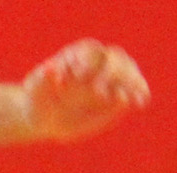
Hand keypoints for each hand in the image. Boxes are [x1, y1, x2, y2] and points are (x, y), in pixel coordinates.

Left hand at [22, 39, 150, 142]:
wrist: (44, 118)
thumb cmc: (38, 99)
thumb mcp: (35, 89)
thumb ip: (42, 79)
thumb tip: (50, 67)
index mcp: (79, 55)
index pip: (90, 51)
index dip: (87, 61)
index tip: (78, 76)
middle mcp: (98, 63)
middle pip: (115, 58)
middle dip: (110, 72)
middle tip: (98, 92)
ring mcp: (110, 78)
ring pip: (128, 72)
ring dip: (133, 82)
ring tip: (135, 95)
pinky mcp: (116, 95)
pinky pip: (133, 91)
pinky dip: (138, 94)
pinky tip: (141, 102)